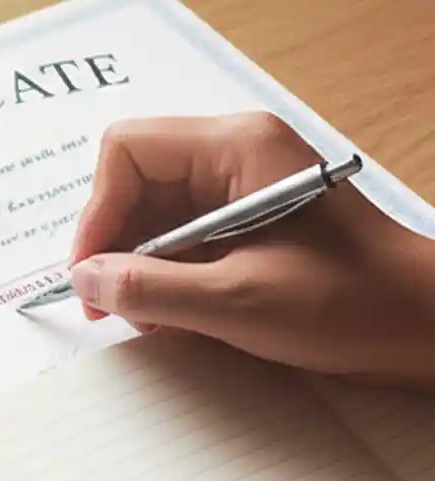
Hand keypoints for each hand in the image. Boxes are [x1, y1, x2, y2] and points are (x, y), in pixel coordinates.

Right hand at [69, 111, 434, 389]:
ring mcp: (240, 189)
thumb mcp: (237, 301)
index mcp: (237, 148)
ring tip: (148, 318)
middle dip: (114, 245)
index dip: (98, 212)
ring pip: (152, 215)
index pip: (129, 152)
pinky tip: (173, 317)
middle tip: (106, 305)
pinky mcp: (245, 225)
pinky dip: (164, 278)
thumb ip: (149, 289)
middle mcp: (233, 156)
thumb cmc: (348, 304)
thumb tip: (83, 278)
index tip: (89, 273)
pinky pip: (180, 239)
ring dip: (137, 267)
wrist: (421, 328)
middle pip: (135, 183)